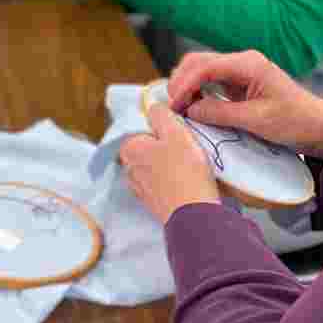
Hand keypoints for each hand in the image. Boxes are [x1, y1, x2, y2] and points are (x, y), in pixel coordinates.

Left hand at [118, 104, 221, 223]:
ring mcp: (139, 188)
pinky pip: (161, 182)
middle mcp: (128, 168)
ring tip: (190, 164)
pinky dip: (172, 179)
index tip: (179, 131)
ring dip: (170, 162)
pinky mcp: (153, 203)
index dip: (161, 126)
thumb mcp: (175, 132)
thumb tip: (152, 107)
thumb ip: (161, 114)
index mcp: (129, 148)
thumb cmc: (185, 170)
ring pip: (155, 165)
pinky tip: (187, 179)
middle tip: (187, 146)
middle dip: (165, 145)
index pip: (141, 127)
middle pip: (148, 146)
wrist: (194, 215)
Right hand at [168, 50, 322, 157]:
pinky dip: (195, 89)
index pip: (205, 66)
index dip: (184, 84)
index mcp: (249, 64)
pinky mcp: (236, 81)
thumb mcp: (256, 120)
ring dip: (185, 85)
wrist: (316, 124)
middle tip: (172, 108)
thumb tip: (190, 110)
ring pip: (199, 68)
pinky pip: (208, 79)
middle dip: (180, 82)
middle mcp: (241, 61)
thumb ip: (221, 113)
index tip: (174, 105)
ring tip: (180, 108)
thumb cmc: (293, 121)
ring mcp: (238, 69)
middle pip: (197, 62)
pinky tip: (192, 105)